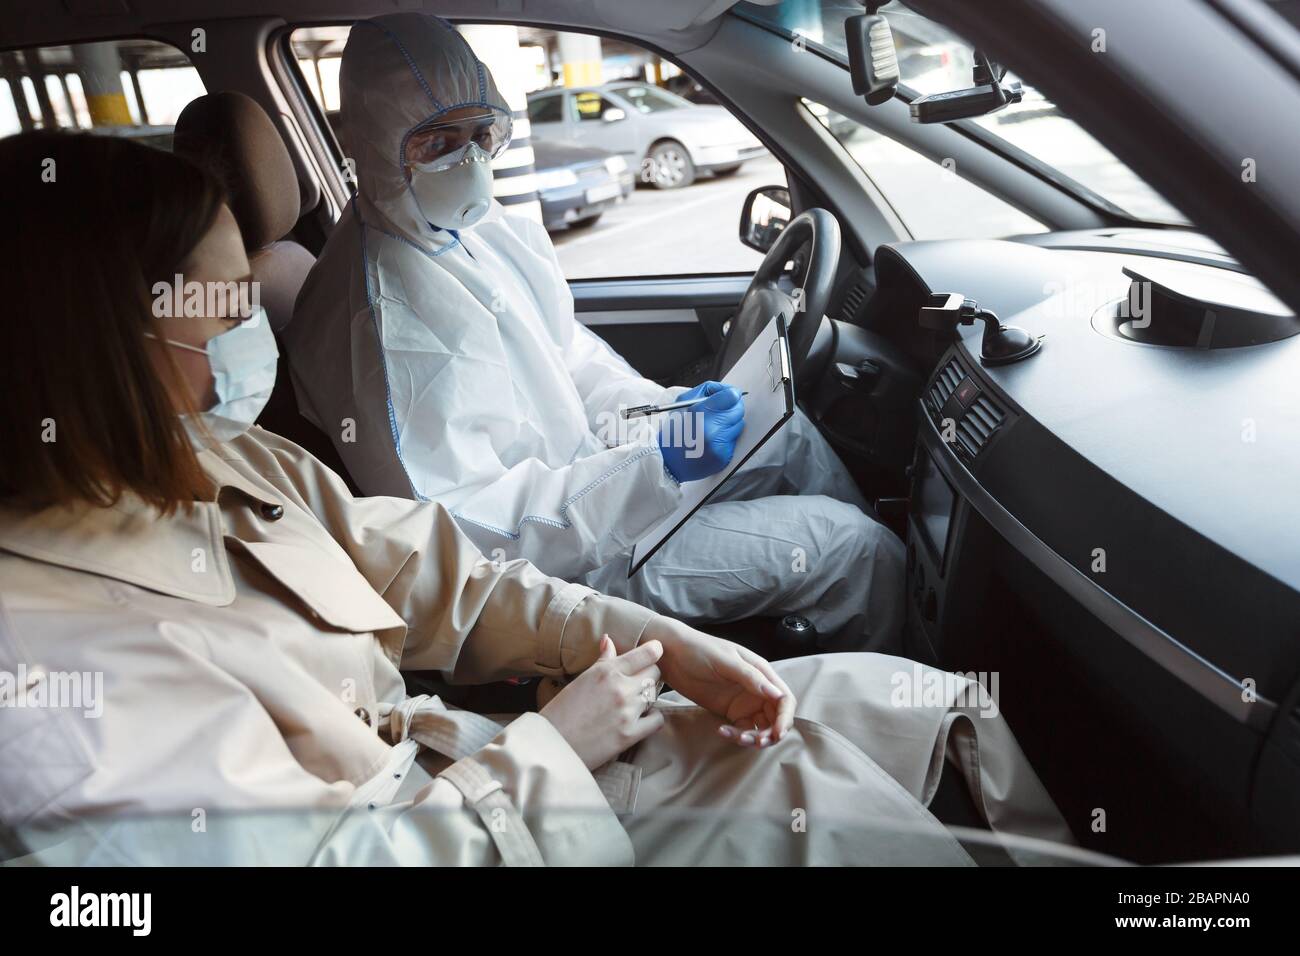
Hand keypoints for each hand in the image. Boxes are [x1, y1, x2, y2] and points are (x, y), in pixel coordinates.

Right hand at [539, 636, 664, 769]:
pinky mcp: (630, 735)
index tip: (653, 652)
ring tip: (633, 702)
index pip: (648, 653)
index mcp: (607, 671)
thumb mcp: (581, 679)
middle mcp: (621, 688)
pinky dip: (652, 717)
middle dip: (649, 675)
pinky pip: (656, 719)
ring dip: (647, 697)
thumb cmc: (561, 710)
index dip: (654, 651)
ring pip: (655, 695)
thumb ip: (602, 660)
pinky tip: (641, 718)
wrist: (551, 744)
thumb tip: (609, 640)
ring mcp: (627, 712)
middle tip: (638, 682)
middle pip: (655, 673)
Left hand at [646, 619, 794, 747]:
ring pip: (760, 727)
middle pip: (775, 717)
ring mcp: (743, 701)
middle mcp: (756, 689)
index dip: (785, 717)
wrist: (670, 654)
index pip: (784, 699)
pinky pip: (741, 729)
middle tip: (756, 741)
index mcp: (761, 673)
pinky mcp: (729, 711)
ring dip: (754, 737)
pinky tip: (721, 731)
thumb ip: (750, 677)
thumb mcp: (725, 660)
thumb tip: (776, 694)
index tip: (777, 733)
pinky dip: (736, 735)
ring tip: (738, 738)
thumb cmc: (699, 649)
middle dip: (771, 733)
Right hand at [658, 381, 744, 482]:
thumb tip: (729, 391)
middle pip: (738, 410)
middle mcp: (712, 430)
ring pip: (738, 425)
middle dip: (731, 408)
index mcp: (701, 413)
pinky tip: (712, 440)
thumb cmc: (673, 431)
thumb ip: (707, 392)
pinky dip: (726, 438)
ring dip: (729, 423)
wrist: (666, 461)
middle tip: (720, 410)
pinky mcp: (723, 457)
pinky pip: (733, 440)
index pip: (731, 396)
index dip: (730, 394)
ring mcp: (719, 445)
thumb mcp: (683, 403)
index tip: (728, 395)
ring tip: (713, 426)